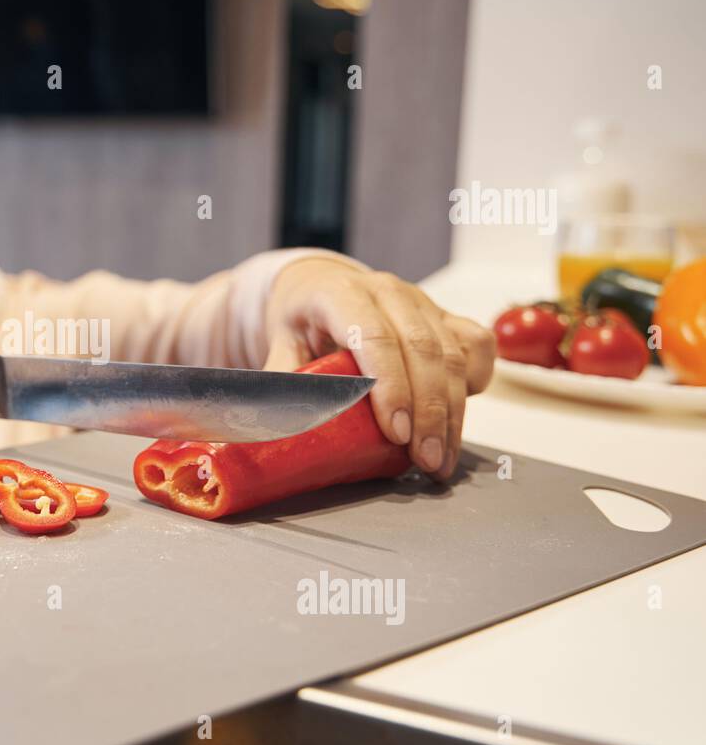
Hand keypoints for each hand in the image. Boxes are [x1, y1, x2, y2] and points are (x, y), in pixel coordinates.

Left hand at [263, 258, 495, 479]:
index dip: (389, 385)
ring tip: (441, 459)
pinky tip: (459, 418)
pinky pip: (476, 345)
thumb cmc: (300, 319)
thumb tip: (267, 429)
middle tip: (426, 460)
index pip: (373, 336)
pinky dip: (476, 381)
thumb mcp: (279, 344)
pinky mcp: (445, 315)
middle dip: (429, 412)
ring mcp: (421, 301)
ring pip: (453, 353)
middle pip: (422, 350)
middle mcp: (387, 291)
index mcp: (339, 294)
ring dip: (453, 412)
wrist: (321, 284)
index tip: (395, 432)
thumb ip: (279, 381)